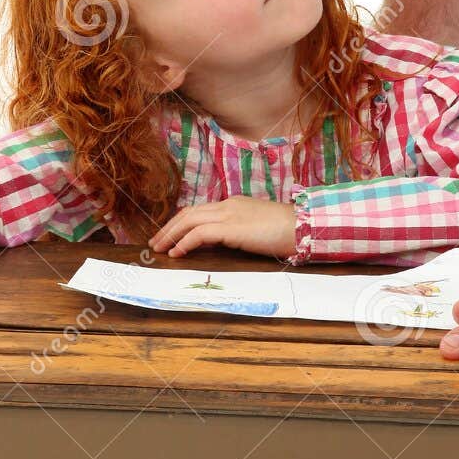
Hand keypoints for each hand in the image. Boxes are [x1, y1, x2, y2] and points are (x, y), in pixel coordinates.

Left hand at [149, 196, 297, 260]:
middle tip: (155, 242)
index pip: (200, 210)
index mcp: (234, 204)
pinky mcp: (231, 228)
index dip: (181, 222)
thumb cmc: (286, 232)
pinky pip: (199, 234)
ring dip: (171, 235)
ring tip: (160, 249)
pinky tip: (177, 253)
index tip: (170, 235)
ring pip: (189, 220)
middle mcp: (228, 205)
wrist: (303, 227)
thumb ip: (237, 233)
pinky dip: (185, 242)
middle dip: (169, 227)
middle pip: (189, 212)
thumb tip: (220, 244)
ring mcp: (229, 214)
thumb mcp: (256, 229)